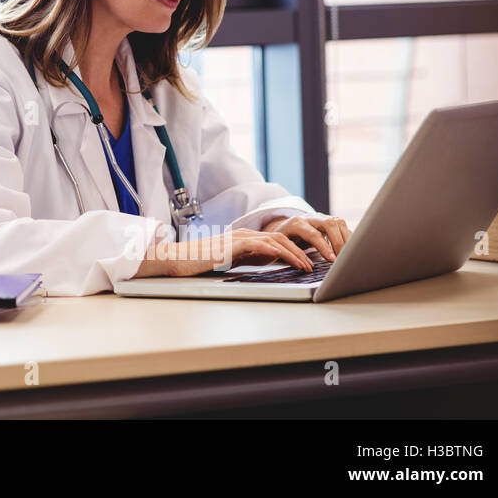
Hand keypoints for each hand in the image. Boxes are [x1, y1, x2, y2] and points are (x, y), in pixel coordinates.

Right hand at [136, 227, 316, 277]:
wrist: (178, 259)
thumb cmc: (200, 263)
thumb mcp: (231, 261)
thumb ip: (249, 259)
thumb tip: (269, 263)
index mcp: (245, 236)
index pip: (278, 240)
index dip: (297, 249)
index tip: (311, 260)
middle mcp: (245, 233)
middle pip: (283, 238)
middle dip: (304, 249)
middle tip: (319, 262)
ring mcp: (241, 237)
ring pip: (279, 241)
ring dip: (298, 253)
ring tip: (312, 264)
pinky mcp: (236, 244)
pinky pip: (266, 246)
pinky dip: (283, 254)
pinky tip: (294, 262)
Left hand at [260, 214, 349, 261]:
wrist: (285, 227)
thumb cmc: (284, 240)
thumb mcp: (284, 246)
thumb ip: (293, 254)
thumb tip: (304, 268)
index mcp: (297, 224)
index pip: (314, 234)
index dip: (324, 247)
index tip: (332, 260)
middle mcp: (311, 218)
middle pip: (329, 224)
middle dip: (339, 242)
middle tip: (343, 259)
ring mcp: (322, 218)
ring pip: (338, 223)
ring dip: (347, 239)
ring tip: (349, 255)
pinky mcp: (330, 221)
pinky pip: (343, 226)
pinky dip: (348, 237)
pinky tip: (350, 249)